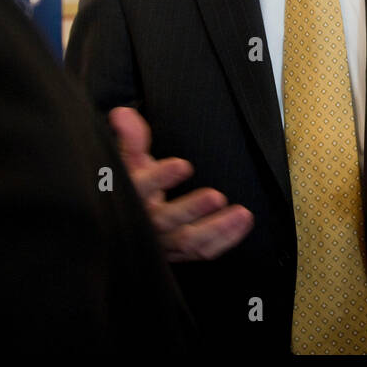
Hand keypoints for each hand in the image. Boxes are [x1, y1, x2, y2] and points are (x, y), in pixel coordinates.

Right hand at [109, 106, 253, 260]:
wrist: (129, 222)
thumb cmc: (133, 184)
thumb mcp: (129, 160)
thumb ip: (131, 138)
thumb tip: (123, 113)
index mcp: (128, 198)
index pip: (139, 189)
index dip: (159, 179)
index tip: (183, 165)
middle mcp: (144, 224)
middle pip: (165, 221)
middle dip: (191, 209)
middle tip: (217, 196)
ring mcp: (162, 243)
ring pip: (188, 241)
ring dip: (217, 228)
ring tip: (242, 213)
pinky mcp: (179, 253)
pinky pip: (203, 251)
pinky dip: (226, 238)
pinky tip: (243, 222)